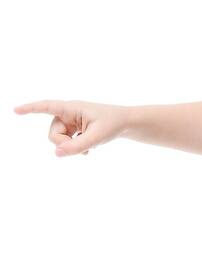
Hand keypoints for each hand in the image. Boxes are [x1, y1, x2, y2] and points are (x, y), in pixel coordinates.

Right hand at [13, 98, 130, 155]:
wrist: (126, 124)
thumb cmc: (113, 125)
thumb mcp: (96, 137)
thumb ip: (77, 146)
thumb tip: (57, 154)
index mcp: (72, 107)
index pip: (47, 106)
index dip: (30, 108)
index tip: (16, 110)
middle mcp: (69, 113)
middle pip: (53, 132)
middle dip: (63, 144)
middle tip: (81, 149)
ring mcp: (72, 122)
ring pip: (60, 140)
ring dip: (71, 148)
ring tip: (88, 149)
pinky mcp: (76, 130)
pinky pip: (67, 143)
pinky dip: (76, 148)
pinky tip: (89, 151)